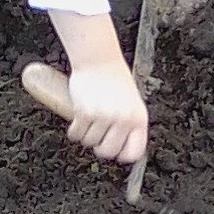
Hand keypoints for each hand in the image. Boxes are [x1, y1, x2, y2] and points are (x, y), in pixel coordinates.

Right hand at [37, 14, 148, 166]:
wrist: (98, 59)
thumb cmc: (114, 79)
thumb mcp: (131, 104)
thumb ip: (129, 124)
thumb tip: (122, 149)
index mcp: (139, 119)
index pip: (134, 152)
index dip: (122, 155)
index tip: (115, 151)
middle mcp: (124, 119)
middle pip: (109, 151)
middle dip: (99, 147)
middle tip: (97, 138)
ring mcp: (105, 116)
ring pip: (90, 142)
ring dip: (85, 135)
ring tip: (88, 121)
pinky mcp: (86, 112)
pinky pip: (77, 134)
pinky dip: (74, 131)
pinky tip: (77, 120)